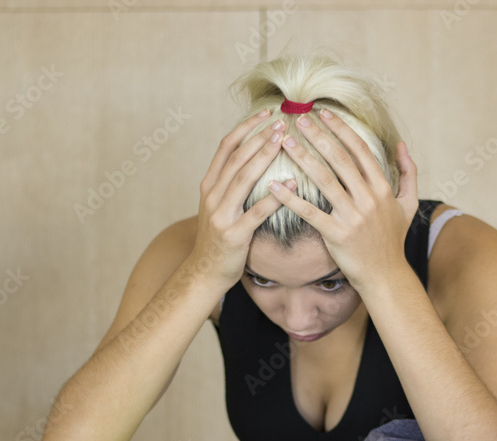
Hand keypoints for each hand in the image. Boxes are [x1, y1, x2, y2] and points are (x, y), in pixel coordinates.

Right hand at [190, 110, 287, 290]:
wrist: (204, 272)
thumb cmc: (219, 239)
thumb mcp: (218, 206)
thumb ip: (230, 184)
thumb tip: (252, 159)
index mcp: (209, 184)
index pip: (226, 146)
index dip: (246, 127)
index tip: (266, 113)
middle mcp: (212, 195)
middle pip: (236, 157)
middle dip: (259, 137)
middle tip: (281, 121)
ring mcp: (221, 214)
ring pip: (243, 178)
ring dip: (264, 157)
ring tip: (284, 142)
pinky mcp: (234, 234)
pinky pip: (256, 212)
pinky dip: (274, 196)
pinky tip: (292, 184)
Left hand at [267, 108, 418, 291]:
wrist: (386, 275)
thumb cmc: (393, 239)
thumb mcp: (409, 204)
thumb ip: (409, 173)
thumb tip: (401, 145)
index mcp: (383, 188)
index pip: (360, 150)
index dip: (341, 129)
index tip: (323, 113)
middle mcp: (368, 199)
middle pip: (340, 159)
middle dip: (318, 136)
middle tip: (299, 119)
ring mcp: (352, 217)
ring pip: (324, 180)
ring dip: (302, 158)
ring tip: (284, 142)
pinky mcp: (336, 235)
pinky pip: (309, 212)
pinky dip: (290, 198)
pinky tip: (273, 184)